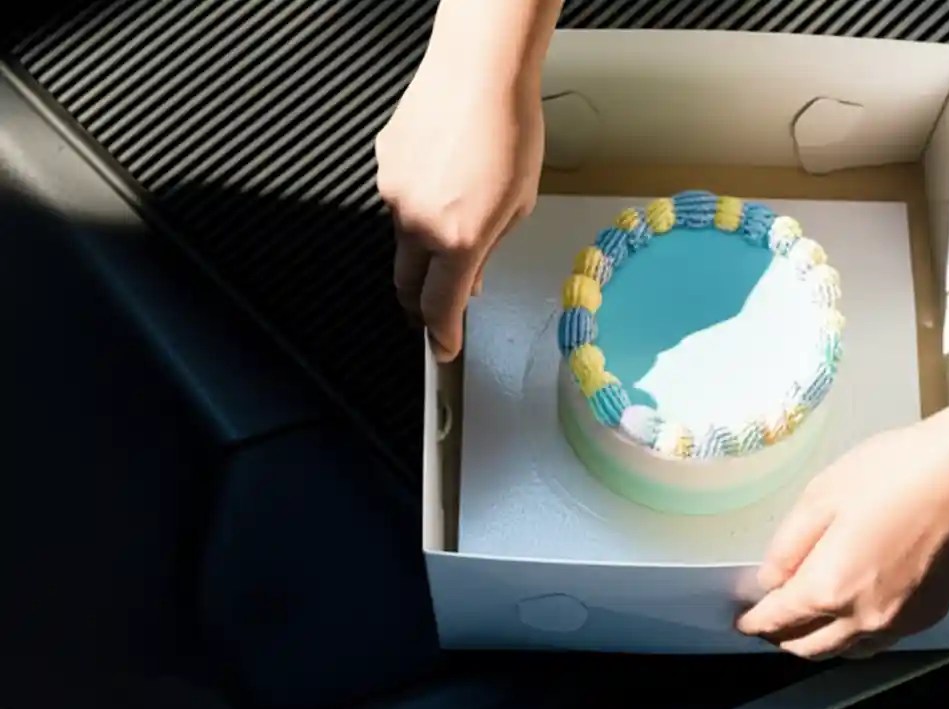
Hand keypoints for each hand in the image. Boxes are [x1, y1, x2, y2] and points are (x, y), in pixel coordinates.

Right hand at [376, 39, 543, 361]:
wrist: (478, 70)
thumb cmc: (510, 129)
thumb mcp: (517, 204)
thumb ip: (488, 250)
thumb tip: (471, 280)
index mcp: (458, 239)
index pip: (440, 308)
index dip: (442, 336)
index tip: (445, 350)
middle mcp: (417, 222)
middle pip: (407, 284)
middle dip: (421, 305)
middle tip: (437, 311)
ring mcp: (393, 194)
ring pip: (403, 241)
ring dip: (425, 246)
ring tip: (458, 213)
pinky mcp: (382, 166)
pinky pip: (399, 201)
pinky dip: (418, 203)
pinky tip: (444, 177)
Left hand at [736, 416, 948, 660]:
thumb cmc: (893, 473)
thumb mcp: (820, 496)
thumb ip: (788, 545)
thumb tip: (770, 579)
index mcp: (830, 587)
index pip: (779, 620)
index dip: (755, 621)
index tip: (744, 620)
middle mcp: (864, 617)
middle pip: (810, 646)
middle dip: (783, 636)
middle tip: (769, 619)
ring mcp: (900, 621)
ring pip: (847, 649)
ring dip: (820, 640)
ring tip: (807, 618)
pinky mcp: (928, 613)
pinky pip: (881, 639)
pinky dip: (857, 634)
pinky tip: (852, 610)